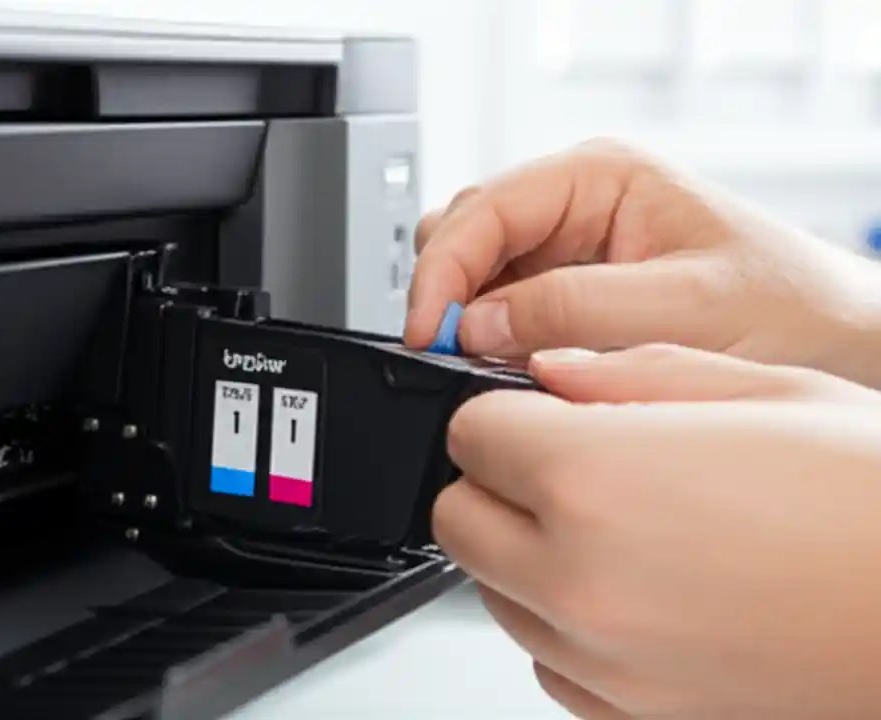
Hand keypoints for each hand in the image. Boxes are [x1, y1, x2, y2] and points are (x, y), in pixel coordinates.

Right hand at [406, 140, 880, 388]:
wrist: (844, 350)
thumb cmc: (792, 310)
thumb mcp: (682, 309)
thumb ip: (571, 309)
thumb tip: (477, 324)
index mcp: (601, 176)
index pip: (484, 209)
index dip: (442, 271)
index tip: (429, 331)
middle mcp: (576, 206)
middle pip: (465, 235)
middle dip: (448, 294)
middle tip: (450, 357)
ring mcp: (568, 252)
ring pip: (474, 275)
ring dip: (467, 321)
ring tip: (486, 368)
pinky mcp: (570, 297)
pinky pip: (502, 313)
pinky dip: (491, 344)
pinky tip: (511, 372)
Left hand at [432, 344, 880, 718]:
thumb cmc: (877, 502)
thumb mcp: (763, 388)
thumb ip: (629, 373)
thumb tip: (553, 371)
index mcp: (593, 481)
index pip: (472, 432)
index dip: (505, 411)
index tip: (540, 410)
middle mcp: (578, 580)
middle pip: (458, 516)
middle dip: (498, 479)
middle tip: (566, 460)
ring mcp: (600, 660)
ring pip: (492, 590)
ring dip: (525, 549)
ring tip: (618, 524)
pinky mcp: (629, 712)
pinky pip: (545, 658)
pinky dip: (565, 619)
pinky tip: (636, 586)